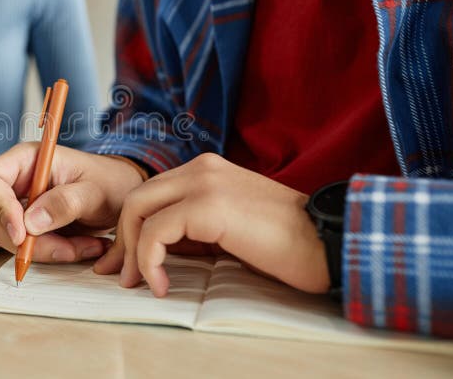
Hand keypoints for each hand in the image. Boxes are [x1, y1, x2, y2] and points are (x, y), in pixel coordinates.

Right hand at [0, 143, 144, 262]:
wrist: (123, 194)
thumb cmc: (110, 180)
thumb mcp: (96, 190)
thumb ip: (66, 203)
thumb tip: (31, 223)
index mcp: (25, 161)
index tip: (22, 234)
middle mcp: (16, 183)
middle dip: (28, 241)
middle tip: (66, 247)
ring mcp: (20, 207)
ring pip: (10, 240)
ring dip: (46, 250)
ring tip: (85, 245)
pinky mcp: (29, 228)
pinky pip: (28, 249)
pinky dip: (54, 253)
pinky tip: (82, 246)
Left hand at [94, 153, 329, 295]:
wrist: (329, 242)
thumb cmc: (285, 244)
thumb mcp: (228, 231)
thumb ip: (192, 231)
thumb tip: (154, 252)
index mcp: (206, 170)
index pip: (150, 194)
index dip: (131, 230)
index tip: (126, 265)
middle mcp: (201, 168)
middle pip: (136, 199)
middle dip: (123, 241)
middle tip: (124, 277)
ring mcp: (204, 182)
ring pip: (139, 211)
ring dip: (132, 253)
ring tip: (142, 284)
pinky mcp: (208, 206)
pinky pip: (157, 232)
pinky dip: (149, 261)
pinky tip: (162, 284)